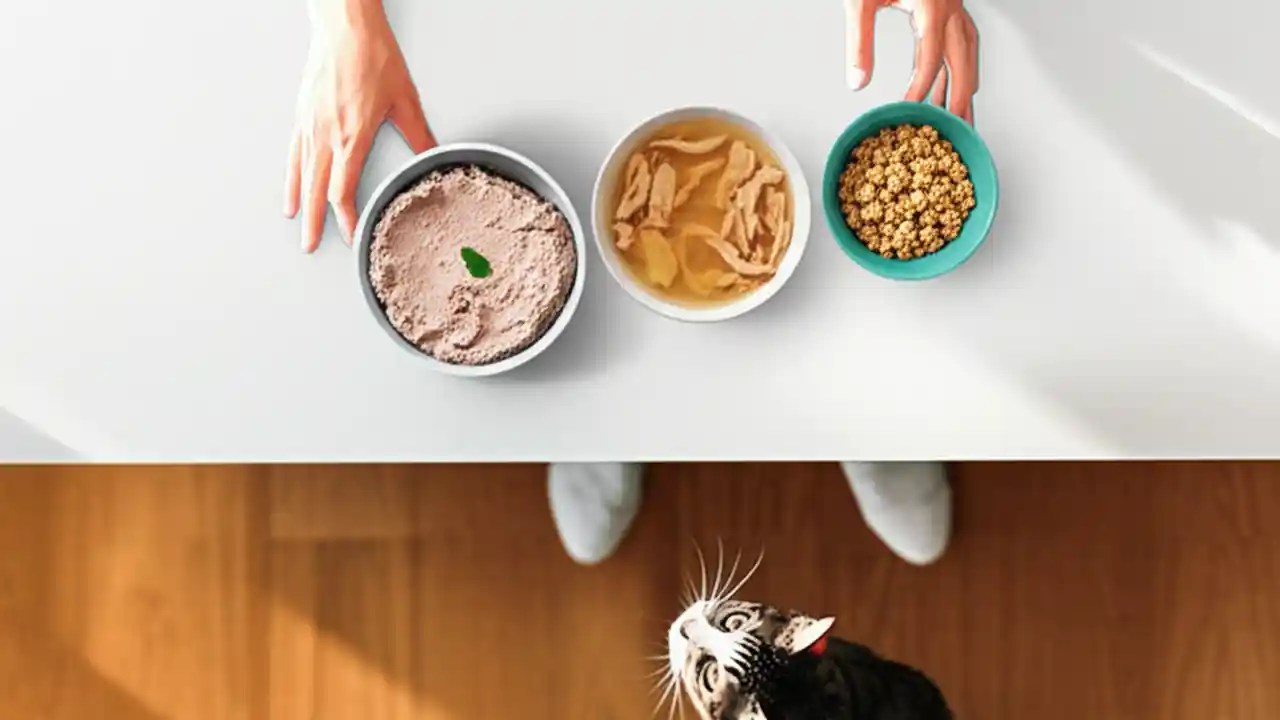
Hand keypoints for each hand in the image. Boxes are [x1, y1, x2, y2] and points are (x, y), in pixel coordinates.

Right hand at [284, 0, 435, 251]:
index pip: (344, 189)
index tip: (351, 234)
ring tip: (298, 225)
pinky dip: (290, 175)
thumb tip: (434, 156)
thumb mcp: (405, 99)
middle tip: (313, 246)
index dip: (346, 217)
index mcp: (352, 136)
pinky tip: (290, 190)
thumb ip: (419, 135)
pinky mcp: (302, 114)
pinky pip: (292, 153)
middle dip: (316, 221)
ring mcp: (310, 124)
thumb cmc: (372, 55)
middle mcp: (326, 134)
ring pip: (301, 173)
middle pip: (317, 189)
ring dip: (300, 203)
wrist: (344, 27)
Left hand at [845, 0, 978, 122]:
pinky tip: (950, 80)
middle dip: (960, 95)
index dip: (922, 87)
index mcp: (930, 5)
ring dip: (964, 82)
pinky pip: (962, 38)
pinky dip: (959, 63)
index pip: (931, 56)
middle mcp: (948, 5)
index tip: (913, 109)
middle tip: (956, 124)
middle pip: (962, 58)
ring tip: (958, 111)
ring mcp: (953, 4)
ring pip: (967, 49)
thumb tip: (858, 81)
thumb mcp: (859, 1)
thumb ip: (859, 42)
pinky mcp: (949, 3)